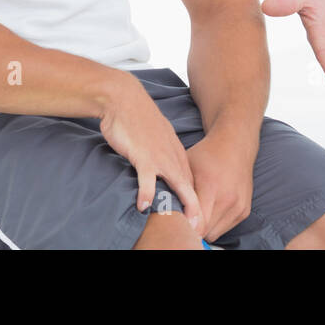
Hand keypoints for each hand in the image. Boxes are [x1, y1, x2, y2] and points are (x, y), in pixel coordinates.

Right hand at [98, 71, 203, 231]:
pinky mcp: (142, 155)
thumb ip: (161, 151)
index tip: (198, 214)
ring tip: (186, 223)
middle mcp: (172, 155)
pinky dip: (147, 192)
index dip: (195, 198)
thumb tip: (160, 167)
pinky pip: (147, 178)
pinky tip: (144, 206)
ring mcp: (159, 156)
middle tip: (200, 226)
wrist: (124, 98)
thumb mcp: (155, 136)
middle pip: (189, 185)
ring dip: (182, 204)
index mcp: (176, 151)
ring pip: (177, 183)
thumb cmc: (136, 118)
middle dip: (196, 207)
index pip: (190, 179)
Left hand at [186, 128, 257, 242]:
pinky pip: (225, 228)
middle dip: (193, 228)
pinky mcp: (245, 210)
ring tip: (197, 212)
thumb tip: (162, 213)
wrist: (235, 145)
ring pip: (215, 233)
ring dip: (205, 227)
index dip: (184, 227)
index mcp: (210, 187)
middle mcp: (228, 199)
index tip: (175, 224)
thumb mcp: (186, 168)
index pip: (196, 225)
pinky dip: (216, 223)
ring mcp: (238, 206)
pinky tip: (210, 208)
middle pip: (205, 232)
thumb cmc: (206, 155)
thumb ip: (177, 191)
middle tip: (183, 218)